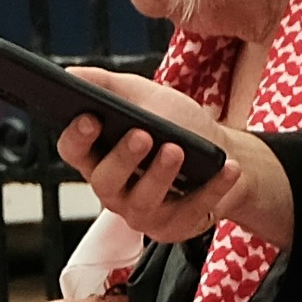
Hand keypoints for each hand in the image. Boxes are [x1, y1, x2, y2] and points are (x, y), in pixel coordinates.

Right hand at [57, 68, 288, 255]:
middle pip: (105, 181)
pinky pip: (192, 212)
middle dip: (123, 158)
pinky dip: (213, 189)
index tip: (91, 118)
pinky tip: (228, 168)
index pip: (73, 151)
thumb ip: (108, 85)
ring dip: (161, 174)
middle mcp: (113, 190)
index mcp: (97, 156)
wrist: (219, 152)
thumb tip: (73, 74)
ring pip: (144, 201)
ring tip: (177, 149)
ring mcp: (143, 213)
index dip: (78, 137)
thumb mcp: (143, 96)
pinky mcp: (175, 228)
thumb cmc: (174, 123)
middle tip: (142, 134)